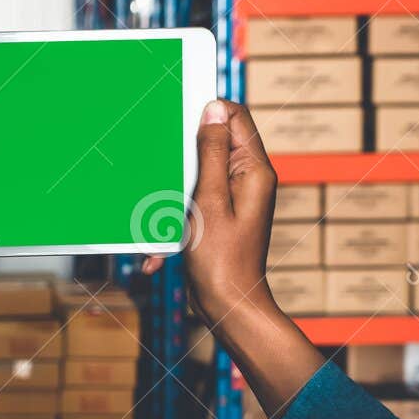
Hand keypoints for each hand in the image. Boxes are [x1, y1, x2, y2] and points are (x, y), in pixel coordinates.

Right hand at [143, 100, 279, 331]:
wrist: (227, 306)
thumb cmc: (223, 261)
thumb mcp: (211, 201)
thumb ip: (212, 154)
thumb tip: (213, 111)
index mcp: (254, 170)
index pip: (235, 117)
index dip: (208, 112)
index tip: (177, 117)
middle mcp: (248, 179)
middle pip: (213, 144)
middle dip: (183, 157)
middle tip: (165, 172)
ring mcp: (233, 197)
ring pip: (197, 173)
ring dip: (174, 194)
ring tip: (166, 217)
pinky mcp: (218, 214)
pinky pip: (192, 201)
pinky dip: (175, 218)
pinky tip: (163, 245)